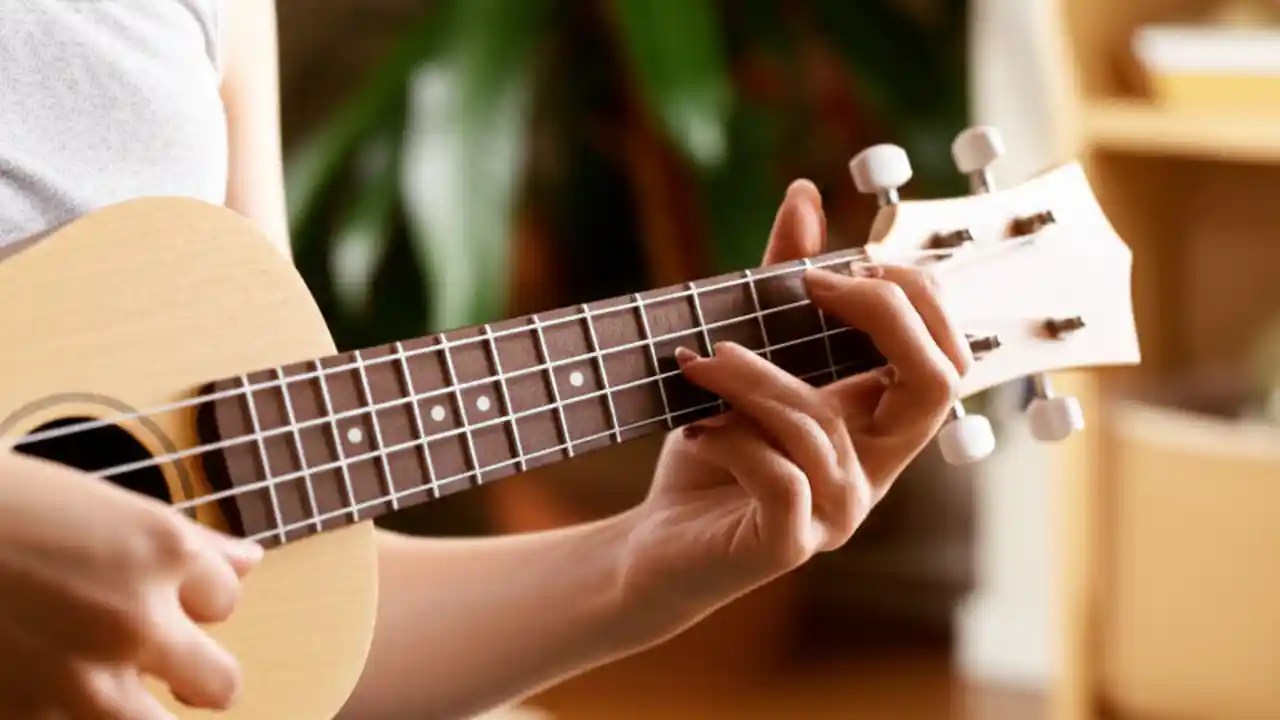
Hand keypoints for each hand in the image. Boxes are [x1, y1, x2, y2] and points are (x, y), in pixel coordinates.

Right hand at [0, 452, 263, 718]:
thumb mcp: (103, 506)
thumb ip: (186, 544)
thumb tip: (249, 562)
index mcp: (159, 552)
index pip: (228, 600)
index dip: (199, 602)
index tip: (171, 601)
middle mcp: (133, 619)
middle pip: (221, 686)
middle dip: (201, 680)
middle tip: (174, 674)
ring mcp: (79, 681)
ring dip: (140, 713)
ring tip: (111, 688)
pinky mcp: (24, 717)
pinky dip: (73, 718)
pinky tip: (52, 689)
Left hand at [618, 179, 971, 627]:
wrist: (659, 545)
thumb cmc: (712, 450)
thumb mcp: (746, 360)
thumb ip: (778, 287)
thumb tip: (806, 195)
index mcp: (878, 422)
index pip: (947, 354)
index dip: (910, 298)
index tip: (833, 268)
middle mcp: (876, 468)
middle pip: (938, 384)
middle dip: (880, 315)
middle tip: (809, 288)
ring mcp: (838, 511)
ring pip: (821, 424)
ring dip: (752, 377)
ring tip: (697, 361)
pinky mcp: (789, 545)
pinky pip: (779, 477)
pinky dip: (732, 439)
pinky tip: (697, 430)